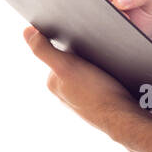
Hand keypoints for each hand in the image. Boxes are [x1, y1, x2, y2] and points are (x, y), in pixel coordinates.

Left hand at [22, 25, 140, 128]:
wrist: (124, 119)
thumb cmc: (97, 94)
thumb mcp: (66, 66)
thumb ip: (43, 50)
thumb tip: (27, 32)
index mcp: (54, 82)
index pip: (58, 51)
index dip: (71, 41)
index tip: (84, 38)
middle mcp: (65, 91)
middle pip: (74, 61)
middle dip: (85, 53)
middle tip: (98, 51)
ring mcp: (82, 98)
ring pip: (88, 71)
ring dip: (98, 64)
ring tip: (108, 64)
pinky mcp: (99, 102)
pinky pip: (100, 82)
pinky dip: (107, 76)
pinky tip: (115, 76)